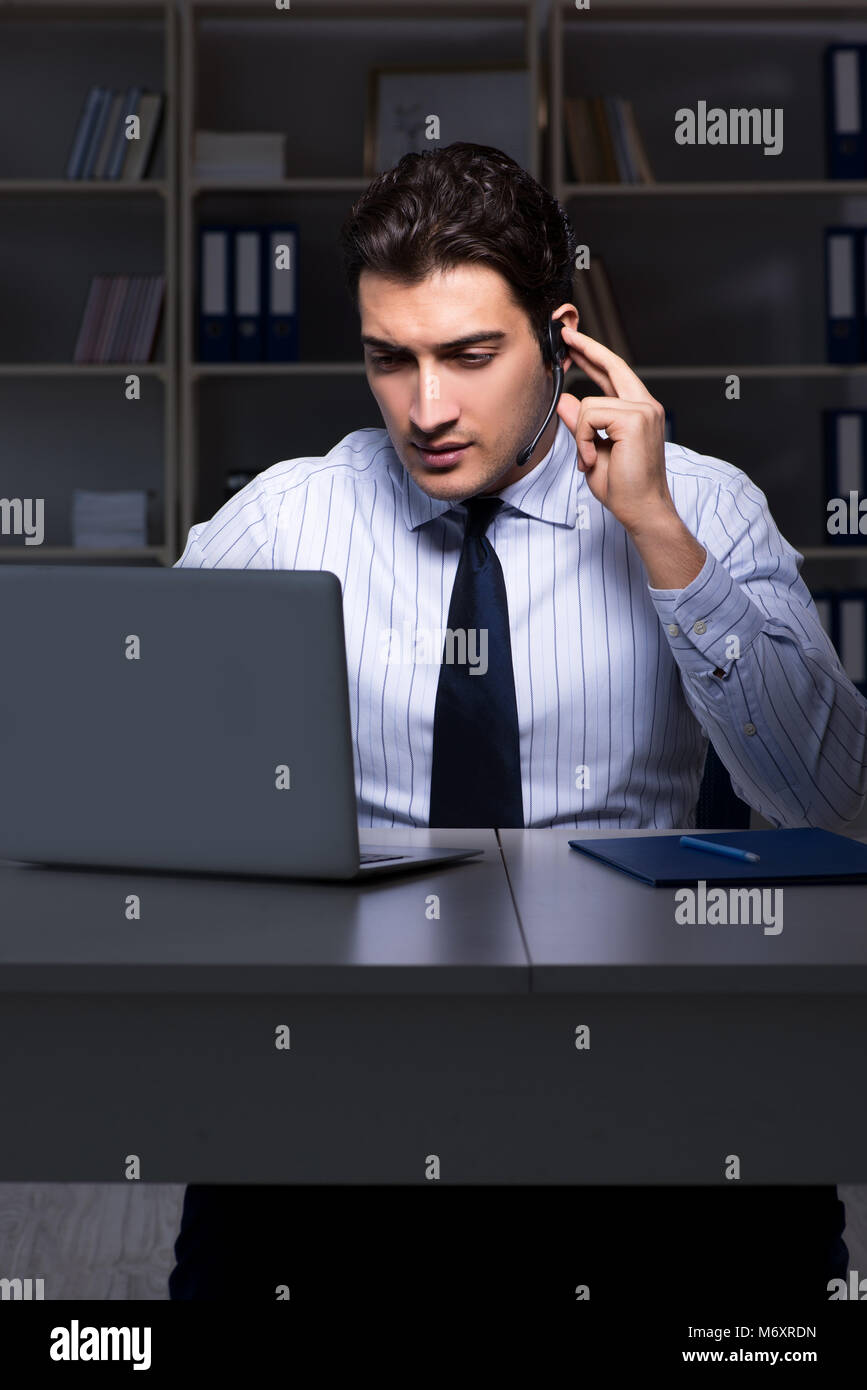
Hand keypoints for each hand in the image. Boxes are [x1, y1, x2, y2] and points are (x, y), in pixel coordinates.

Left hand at [555, 326, 675, 536]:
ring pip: (590, 404)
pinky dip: (583, 440)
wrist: (642, 510)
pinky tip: (591, 459)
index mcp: (638, 411)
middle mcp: (645, 405)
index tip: (575, 342)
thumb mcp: (593, 451)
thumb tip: (566, 401)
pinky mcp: (635, 419)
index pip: (614, 374)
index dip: (594, 356)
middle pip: (612, 366)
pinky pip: (590, 416)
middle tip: (565, 334)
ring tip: (589, 460)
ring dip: (581, 435)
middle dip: (586, 349)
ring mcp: (643, 410)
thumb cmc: (623, 488)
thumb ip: (581, 424)